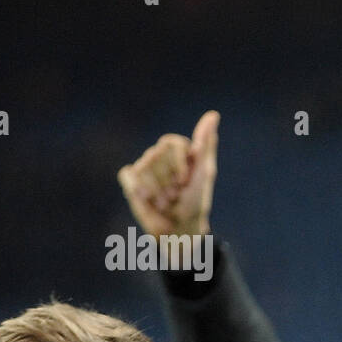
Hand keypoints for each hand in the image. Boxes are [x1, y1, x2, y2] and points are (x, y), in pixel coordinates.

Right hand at [118, 110, 218, 237]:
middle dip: (168, 180)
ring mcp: (143, 166)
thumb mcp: (204, 172)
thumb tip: (213, 114)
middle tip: (176, 194)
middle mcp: (159, 156)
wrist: (179, 227)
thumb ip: (206, 143)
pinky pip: (128, 175)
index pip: (170, 142)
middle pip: (155, 155)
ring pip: (142, 167)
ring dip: (157, 190)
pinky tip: (149, 200)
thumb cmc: (195, 201)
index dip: (177, 163)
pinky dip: (139, 189)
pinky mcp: (130, 179)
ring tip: (166, 201)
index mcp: (178, 151)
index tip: (185, 181)